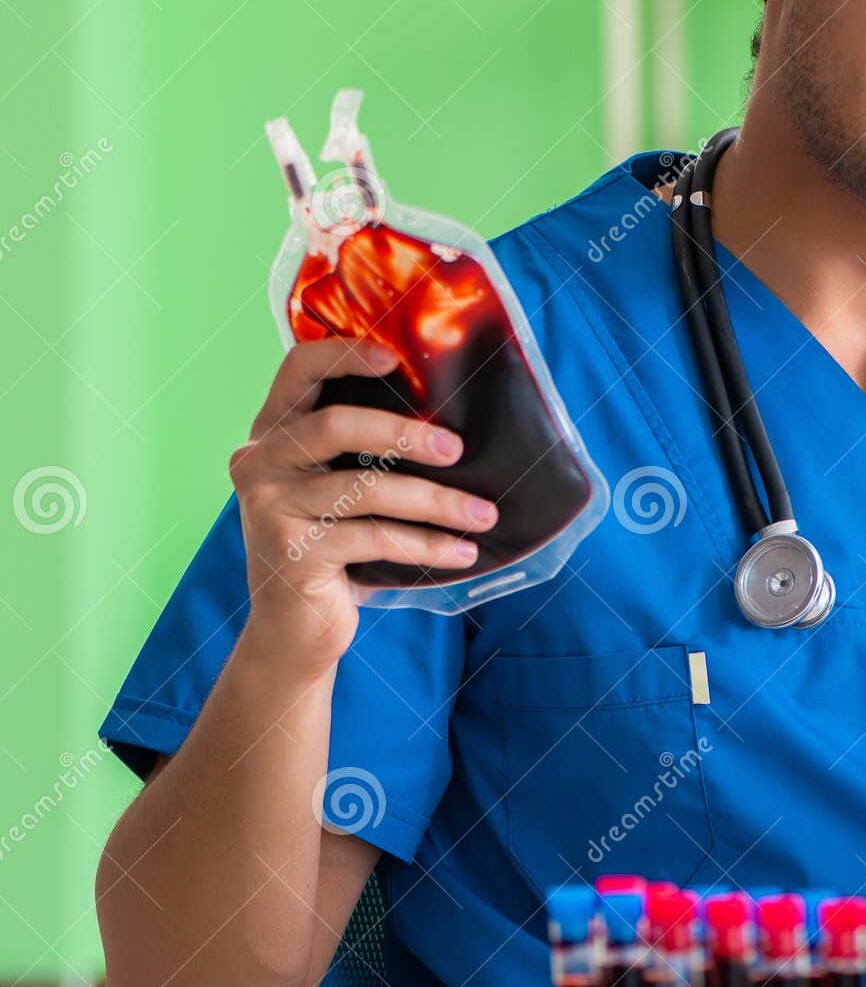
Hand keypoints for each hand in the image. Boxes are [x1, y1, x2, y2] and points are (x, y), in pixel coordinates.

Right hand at [229, 337, 498, 675]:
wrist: (293, 632)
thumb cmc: (333, 547)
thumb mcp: (339, 490)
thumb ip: (364, 451)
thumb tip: (455, 424)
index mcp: (272, 432)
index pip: (297, 369)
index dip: (344, 354)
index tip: (395, 358)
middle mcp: (259, 462)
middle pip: (336, 425)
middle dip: (407, 434)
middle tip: (458, 450)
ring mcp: (269, 507)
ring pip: (367, 488)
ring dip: (437, 502)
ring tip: (484, 515)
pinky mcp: (291, 552)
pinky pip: (376, 538)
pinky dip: (428, 545)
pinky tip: (463, 553)